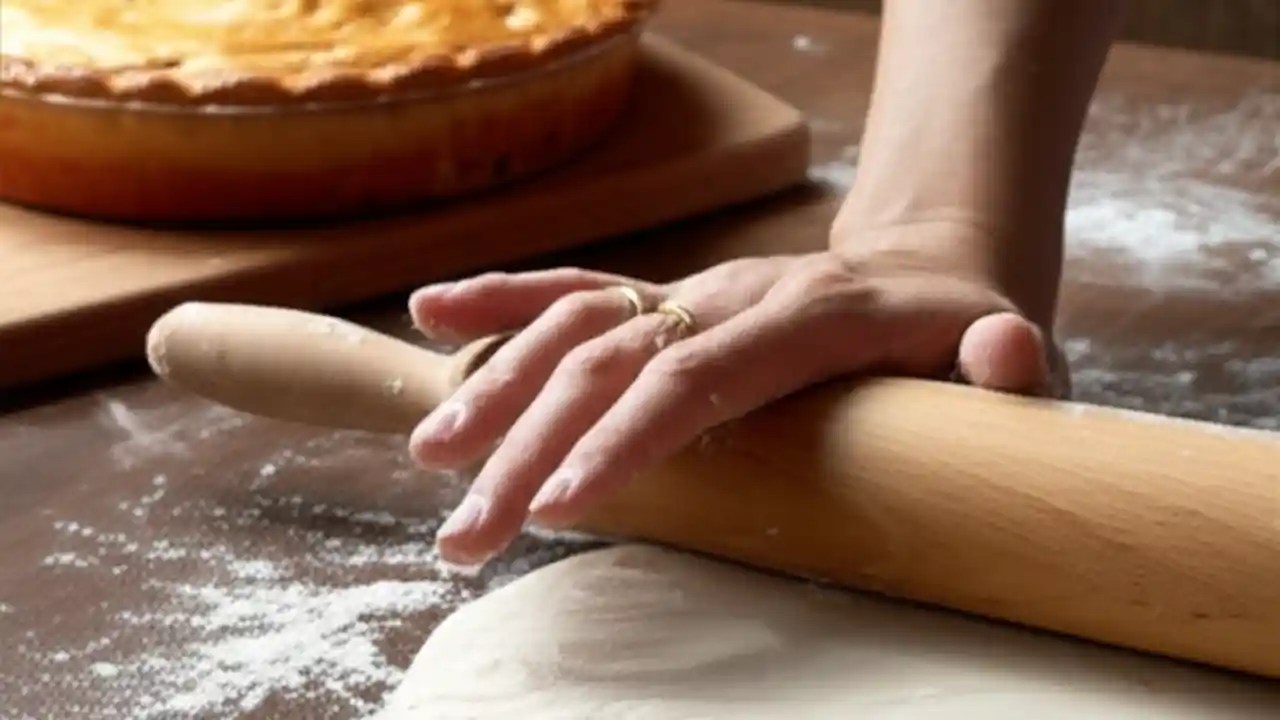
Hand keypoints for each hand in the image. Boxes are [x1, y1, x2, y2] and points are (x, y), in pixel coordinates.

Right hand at [409, 241, 1062, 565]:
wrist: (931, 264)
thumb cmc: (962, 328)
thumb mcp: (1007, 346)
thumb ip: (1010, 363)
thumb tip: (1007, 355)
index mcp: (808, 317)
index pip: (699, 375)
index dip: (627, 436)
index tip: (561, 505)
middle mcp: (734, 294)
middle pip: (613, 361)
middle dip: (531, 446)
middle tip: (467, 534)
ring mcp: (695, 290)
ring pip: (578, 325)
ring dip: (497, 386)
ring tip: (431, 458)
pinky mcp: (672, 296)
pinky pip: (579, 288)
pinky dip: (504, 300)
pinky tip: (434, 316)